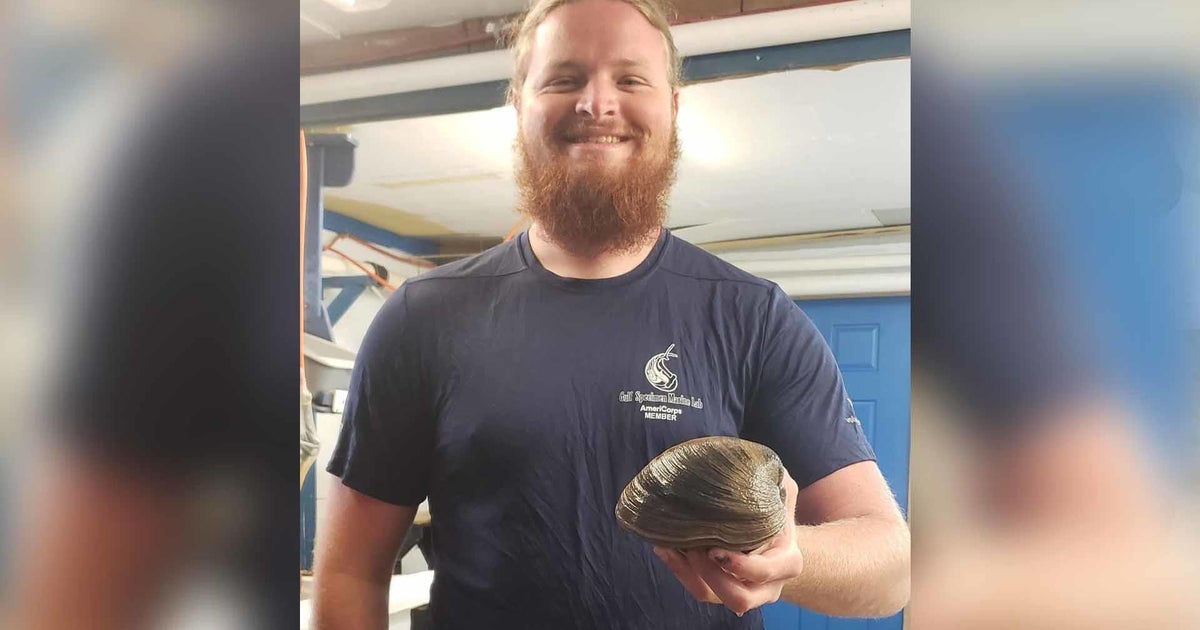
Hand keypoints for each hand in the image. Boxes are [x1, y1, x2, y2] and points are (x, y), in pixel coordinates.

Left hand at [652, 469, 802, 615]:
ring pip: (712, 595)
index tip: (716, 548)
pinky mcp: (720, 592)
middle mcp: (766, 586)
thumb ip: (775, 480)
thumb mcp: (783, 493)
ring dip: (689, 573)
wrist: (778, 540)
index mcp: (786, 563)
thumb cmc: (776, 512)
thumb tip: (757, 463)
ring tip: (673, 545)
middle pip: (738, 598)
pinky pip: (698, 589)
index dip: (739, 565)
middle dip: (710, 574)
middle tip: (694, 547)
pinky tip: (665, 548)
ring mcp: (743, 592)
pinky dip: (678, 570)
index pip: (763, 572)